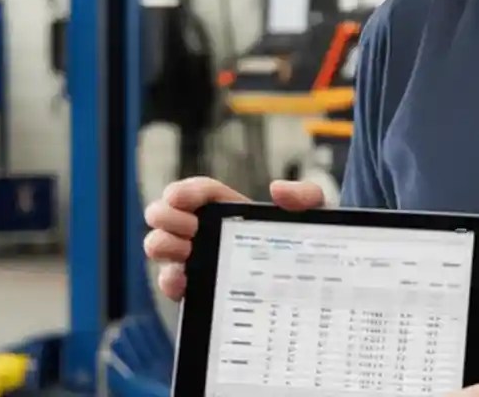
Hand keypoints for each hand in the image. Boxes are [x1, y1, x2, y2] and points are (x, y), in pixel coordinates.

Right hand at [143, 177, 324, 300]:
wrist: (310, 288)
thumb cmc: (310, 247)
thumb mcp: (317, 217)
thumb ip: (306, 195)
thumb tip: (278, 190)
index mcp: (231, 210)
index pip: (198, 192)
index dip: (184, 191)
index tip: (180, 198)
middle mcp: (208, 232)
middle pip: (167, 216)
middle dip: (168, 217)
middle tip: (191, 227)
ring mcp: (200, 260)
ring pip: (161, 247)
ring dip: (164, 244)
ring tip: (186, 249)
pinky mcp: (198, 289)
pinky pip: (172, 283)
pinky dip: (170, 279)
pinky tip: (183, 278)